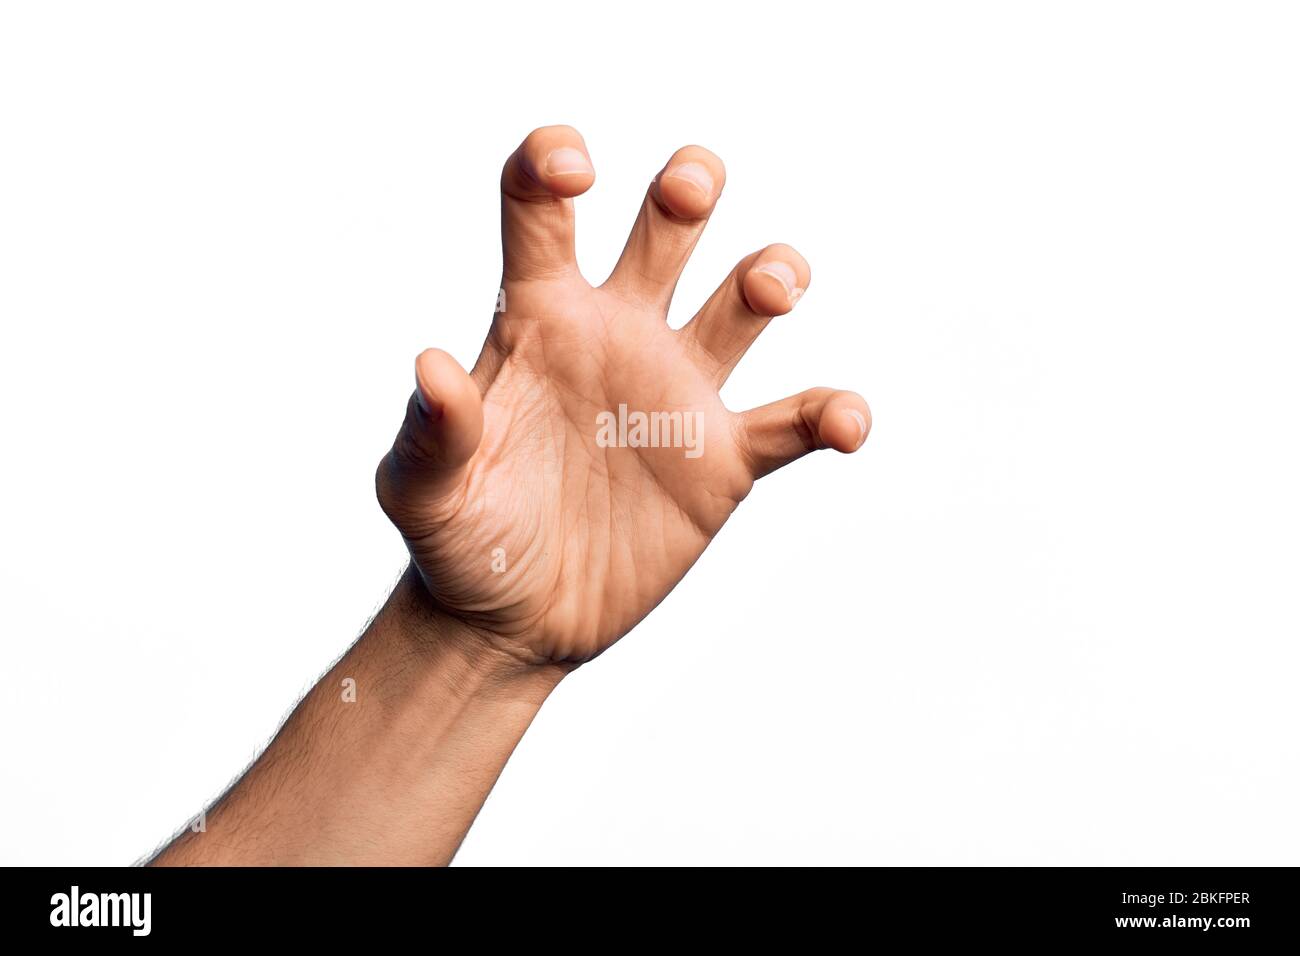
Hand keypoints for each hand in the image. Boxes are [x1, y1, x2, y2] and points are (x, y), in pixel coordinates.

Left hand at [377, 126, 869, 665]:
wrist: (511, 621)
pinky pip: (792, 421)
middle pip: (666, 225)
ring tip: (769, 289)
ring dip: (769, 274)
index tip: (574, 170)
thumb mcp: (424, 494)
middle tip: (689, 190)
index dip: (552, 162)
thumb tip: (434, 365)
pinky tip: (845, 423)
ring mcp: (676, 393)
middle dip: (687, 189)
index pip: (541, 209)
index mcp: (537, 318)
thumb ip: (433, 433)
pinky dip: (830, 414)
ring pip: (741, 302)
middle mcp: (616, 334)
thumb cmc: (459, 542)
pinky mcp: (721, 461)